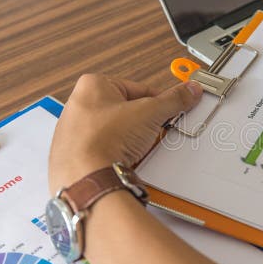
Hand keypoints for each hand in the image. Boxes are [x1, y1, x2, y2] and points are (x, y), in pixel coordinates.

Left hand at [49, 74, 201, 192]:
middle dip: (143, 122)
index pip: (138, 89)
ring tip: (137, 147)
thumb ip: (173, 100)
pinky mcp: (76, 154)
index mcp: (92, 85)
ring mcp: (75, 131)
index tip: (171, 109)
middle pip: (126, 109)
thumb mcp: (149, 113)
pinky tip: (125, 159)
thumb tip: (188, 90)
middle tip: (153, 131)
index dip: (159, 101)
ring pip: (116, 131)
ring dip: (131, 139)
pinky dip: (118, 153)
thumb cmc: (104, 140)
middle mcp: (78, 105)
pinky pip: (105, 148)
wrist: (87, 178)